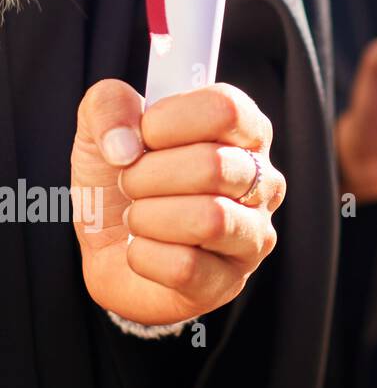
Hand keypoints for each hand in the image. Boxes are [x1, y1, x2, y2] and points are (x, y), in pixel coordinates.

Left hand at [71, 80, 284, 327]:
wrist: (109, 252)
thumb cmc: (121, 187)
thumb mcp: (103, 132)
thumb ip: (107, 106)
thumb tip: (124, 142)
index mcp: (245, 134)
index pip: (225, 109)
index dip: (170, 120)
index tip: (143, 136)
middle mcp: (263, 182)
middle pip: (214, 166)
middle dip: (147, 176)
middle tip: (131, 184)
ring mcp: (253, 234)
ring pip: (209, 220)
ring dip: (148, 218)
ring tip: (138, 218)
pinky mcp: (229, 281)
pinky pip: (185, 267)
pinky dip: (144, 257)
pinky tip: (143, 250)